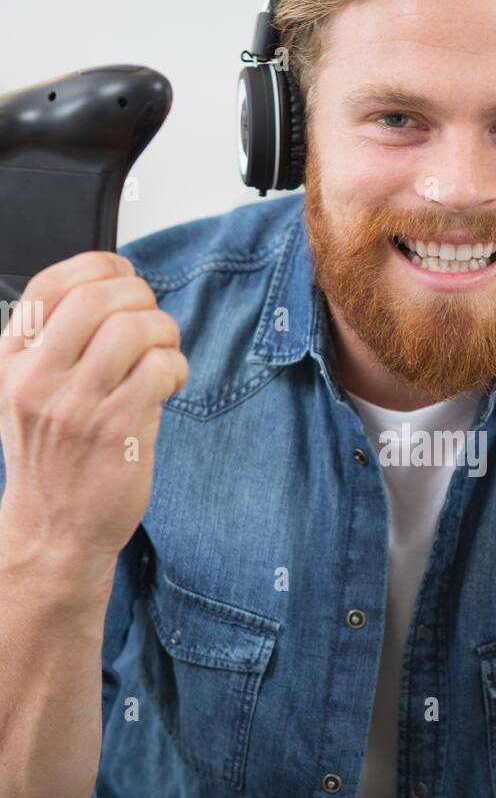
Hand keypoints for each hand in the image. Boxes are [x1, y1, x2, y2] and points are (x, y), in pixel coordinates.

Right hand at [0, 251, 187, 573]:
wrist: (54, 531)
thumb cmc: (53, 460)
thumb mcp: (29, 395)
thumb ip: (55, 344)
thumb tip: (112, 288)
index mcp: (15, 362)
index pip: (50, 286)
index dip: (98, 266)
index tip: (125, 276)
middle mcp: (39, 379)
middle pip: (98, 297)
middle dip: (140, 298)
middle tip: (151, 323)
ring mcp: (76, 405)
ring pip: (134, 328)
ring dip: (164, 333)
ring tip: (164, 356)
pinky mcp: (118, 429)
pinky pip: (160, 368)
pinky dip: (177, 368)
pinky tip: (170, 385)